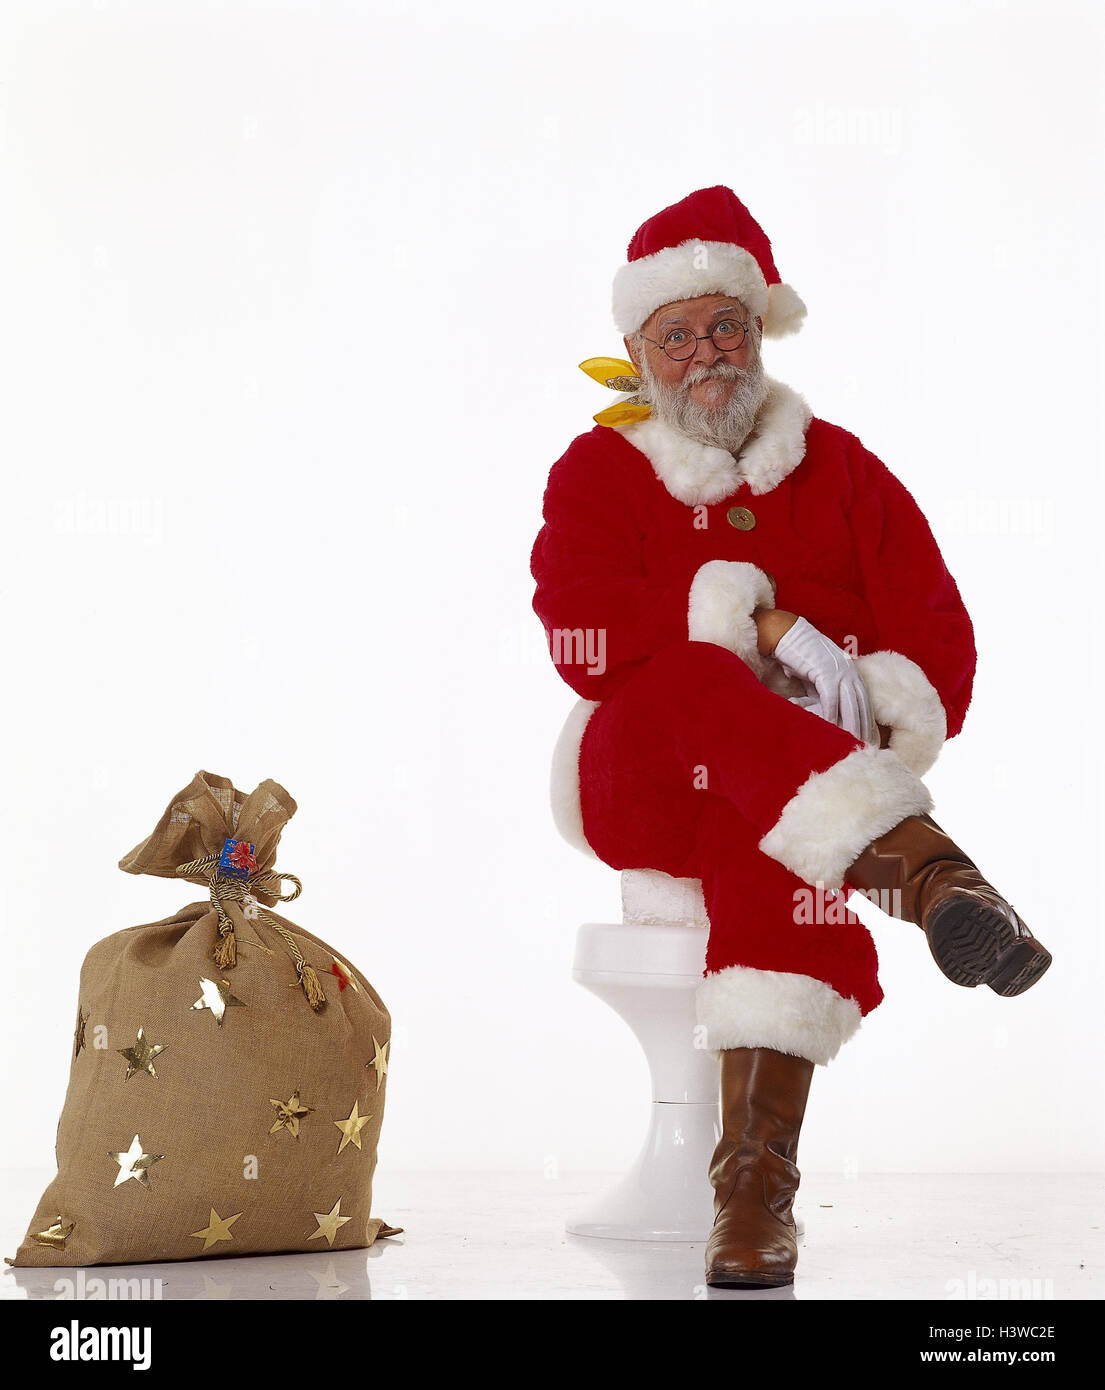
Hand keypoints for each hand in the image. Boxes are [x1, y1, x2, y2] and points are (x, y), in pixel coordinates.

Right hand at [772, 616, 878, 745]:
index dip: (868, 722)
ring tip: (850, 744)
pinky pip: (830, 697)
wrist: (787, 635)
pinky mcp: (824, 670)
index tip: (870, 741)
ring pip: (850, 704)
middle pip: (861, 706)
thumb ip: (826, 694)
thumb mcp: (818, 679)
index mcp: (852, 673)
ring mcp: (839, 670)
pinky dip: (831, 713)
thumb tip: (829, 716)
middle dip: (863, 729)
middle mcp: (850, 672)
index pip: (865, 703)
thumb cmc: (800, 658)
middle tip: (864, 748)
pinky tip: (830, 727)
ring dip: (850, 725)